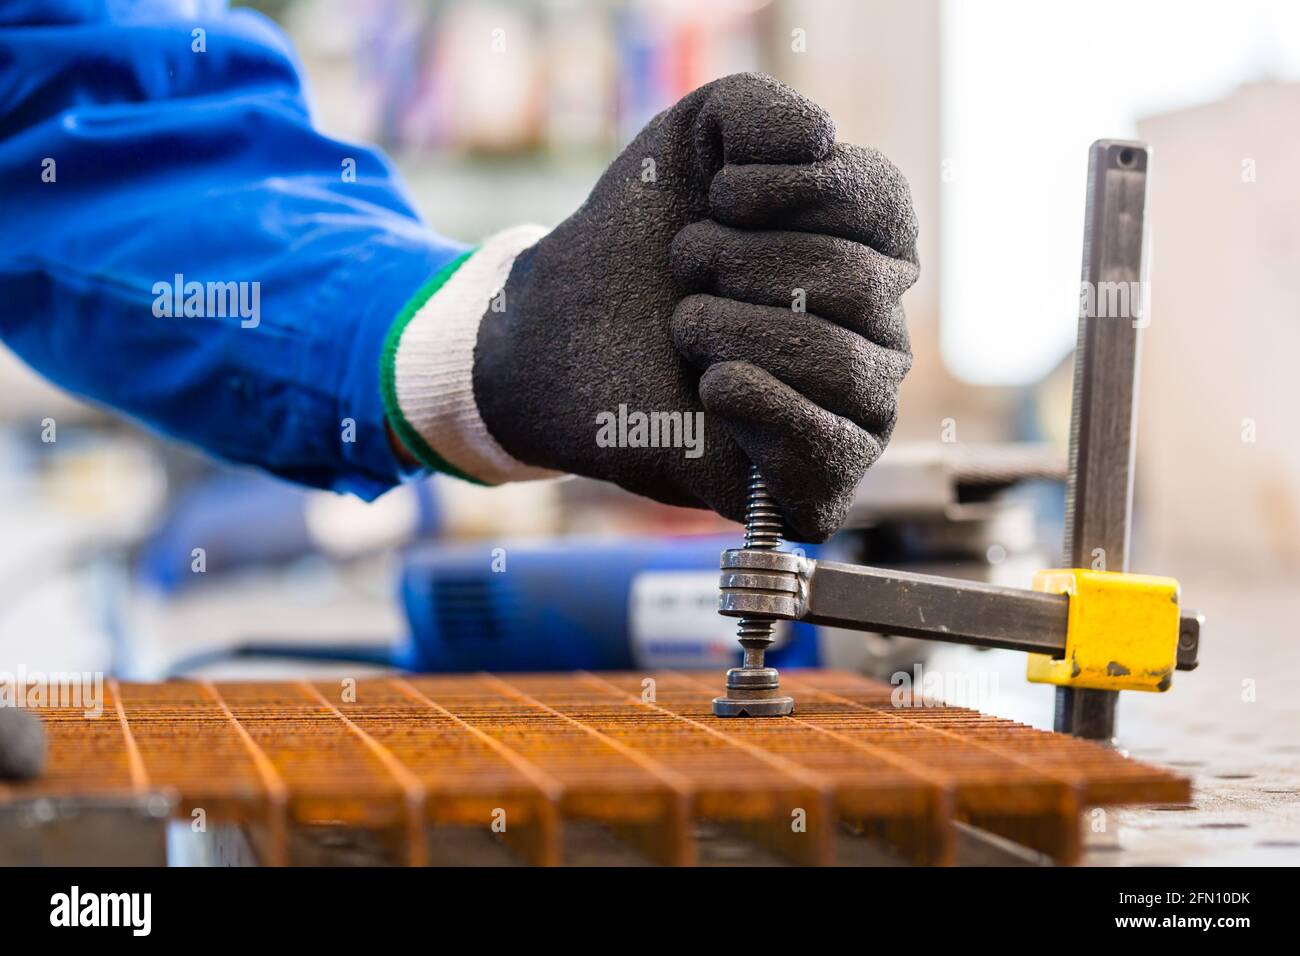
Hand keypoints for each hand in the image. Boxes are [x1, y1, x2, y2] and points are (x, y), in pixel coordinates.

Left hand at [472, 73, 918, 540]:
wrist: (563, 330)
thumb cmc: (638, 241)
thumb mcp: (692, 139)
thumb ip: (761, 110)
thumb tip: (823, 138)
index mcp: (863, 247)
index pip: (882, 204)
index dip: (790, 191)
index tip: (715, 197)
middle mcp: (873, 326)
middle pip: (860, 283)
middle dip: (742, 264)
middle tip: (685, 270)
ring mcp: (852, 407)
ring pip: (844, 363)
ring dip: (732, 330)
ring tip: (684, 328)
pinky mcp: (819, 479)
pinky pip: (831, 447)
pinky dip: (761, 404)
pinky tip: (712, 385)